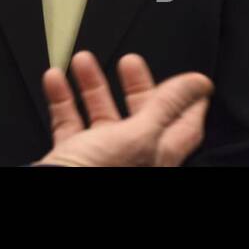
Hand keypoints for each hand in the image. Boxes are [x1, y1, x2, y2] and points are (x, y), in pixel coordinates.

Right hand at [37, 51, 212, 166]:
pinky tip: (56, 80)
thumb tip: (197, 84)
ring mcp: (101, 157)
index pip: (184, 126)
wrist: (51, 188)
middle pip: (140, 116)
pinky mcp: (72, 156)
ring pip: (101, 115)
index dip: (189, 102)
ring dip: (92, 85)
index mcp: (158, 155)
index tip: (192, 81)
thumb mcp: (140, 134)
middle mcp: (133, 158)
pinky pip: (68, 123)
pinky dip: (62, 99)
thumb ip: (166, 106)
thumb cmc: (101, 174)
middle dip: (135, 85)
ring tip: (84, 61)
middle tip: (131, 63)